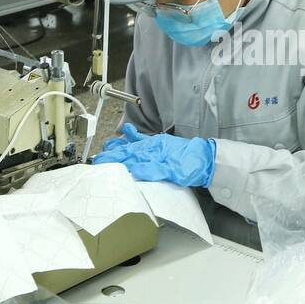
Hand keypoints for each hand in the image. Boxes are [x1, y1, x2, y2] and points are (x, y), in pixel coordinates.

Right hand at [93, 126, 215, 187]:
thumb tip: (133, 170)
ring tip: (105, 148)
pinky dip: (133, 135)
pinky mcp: (160, 144)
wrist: (207, 159)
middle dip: (111, 155)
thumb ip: (153, 170)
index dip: (112, 161)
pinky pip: (143, 139)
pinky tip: (126, 130)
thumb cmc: (192, 166)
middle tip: (97, 161)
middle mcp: (151, 148)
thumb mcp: (174, 172)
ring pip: (131, 145)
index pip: (127, 158)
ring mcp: (155, 145)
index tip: (99, 165)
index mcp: (152, 153)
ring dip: (118, 147)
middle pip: (126, 151)